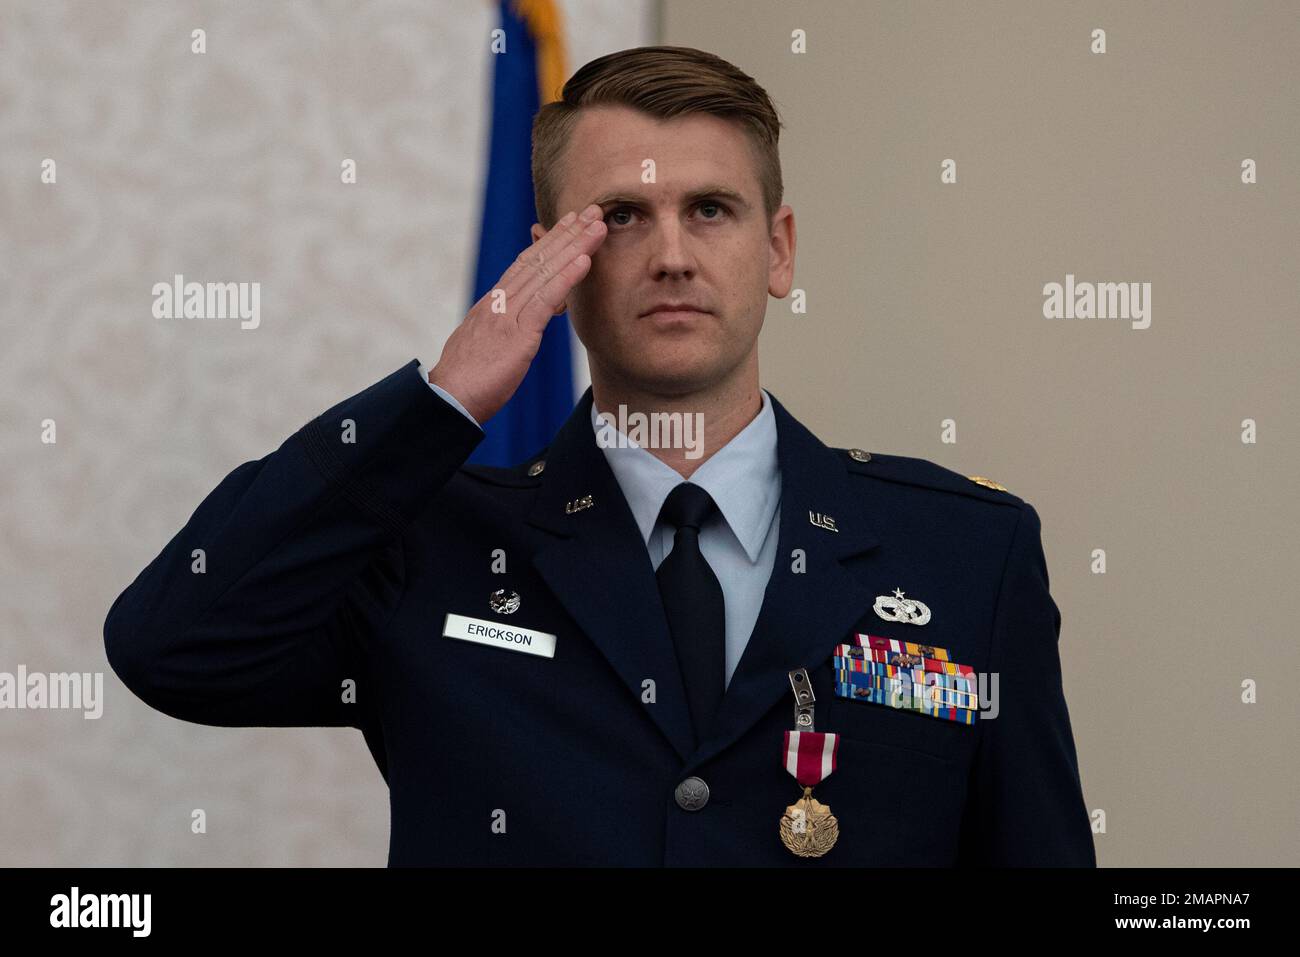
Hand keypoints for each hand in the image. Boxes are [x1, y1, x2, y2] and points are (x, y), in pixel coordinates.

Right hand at [427, 203, 607, 423]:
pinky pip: (545, 300)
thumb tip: (519, 324)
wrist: (448, 400)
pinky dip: (566, 278)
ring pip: (545, 271)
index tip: (569, 223)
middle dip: (567, 233)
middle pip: (538, 259)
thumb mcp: (487, 347)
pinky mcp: (516, 334)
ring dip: (574, 246)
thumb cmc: (467, 382)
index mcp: (492, 304)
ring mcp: (507, 315)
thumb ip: (505, 330)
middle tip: (591, 210)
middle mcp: (499, 301)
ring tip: (597, 226)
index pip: (525, 265)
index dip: (549, 242)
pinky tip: (584, 260)